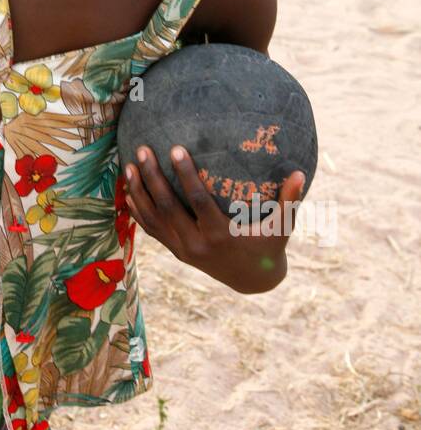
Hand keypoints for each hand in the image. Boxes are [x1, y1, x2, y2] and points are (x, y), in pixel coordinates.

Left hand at [123, 145, 305, 293]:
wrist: (252, 280)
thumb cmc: (269, 247)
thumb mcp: (282, 227)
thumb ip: (290, 201)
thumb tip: (301, 172)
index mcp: (220, 234)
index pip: (197, 200)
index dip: (185, 174)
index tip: (175, 149)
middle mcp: (196, 244)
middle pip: (167, 207)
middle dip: (152, 177)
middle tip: (143, 149)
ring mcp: (182, 250)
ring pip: (153, 219)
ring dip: (139, 192)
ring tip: (128, 165)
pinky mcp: (176, 251)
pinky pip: (151, 230)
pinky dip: (138, 210)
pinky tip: (127, 190)